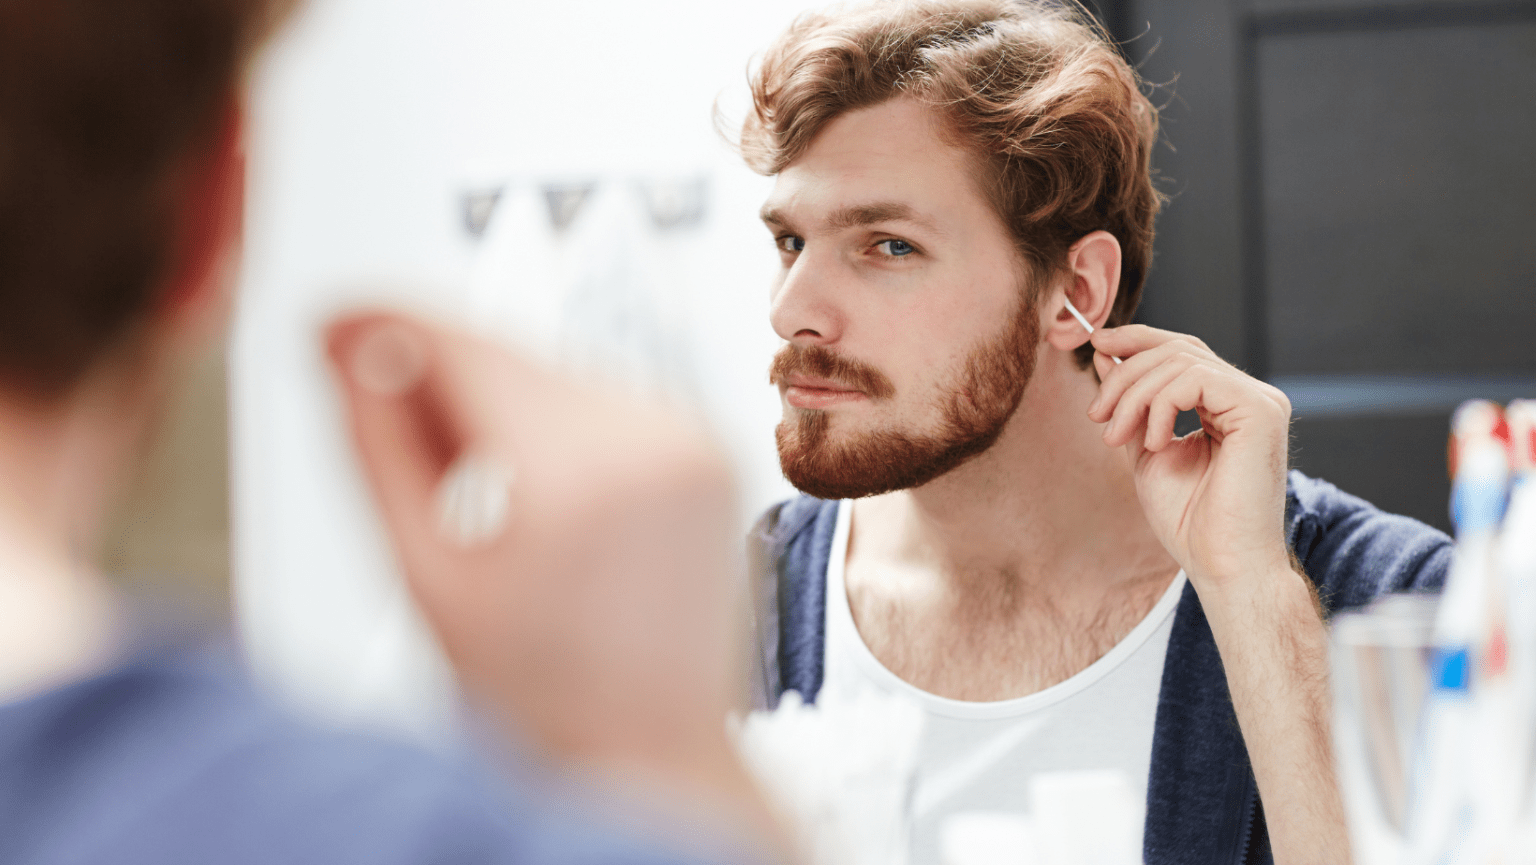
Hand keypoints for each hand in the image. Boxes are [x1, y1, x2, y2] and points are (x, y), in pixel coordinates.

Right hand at [325, 310, 751, 803]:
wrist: (651, 750)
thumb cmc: (548, 695)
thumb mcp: (426, 575)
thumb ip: (379, 446)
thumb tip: (351, 351)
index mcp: (579, 473)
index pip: (462, 347)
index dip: (383, 326)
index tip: (332, 325)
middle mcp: (654, 439)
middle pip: (509, 354)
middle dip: (436, 373)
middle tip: (383, 423)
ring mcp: (693, 441)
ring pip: (555, 373)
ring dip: (497, 399)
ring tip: (472, 491)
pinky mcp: (711, 449)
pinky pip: (607, 401)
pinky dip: (554, 424)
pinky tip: (534, 491)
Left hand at [1084, 325, 1293, 596]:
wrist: (1221, 564)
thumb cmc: (1189, 520)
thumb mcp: (1146, 448)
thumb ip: (1132, 403)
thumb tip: (1107, 354)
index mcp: (1228, 404)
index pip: (1183, 350)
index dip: (1138, 340)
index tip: (1096, 343)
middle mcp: (1251, 396)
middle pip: (1178, 349)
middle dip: (1125, 375)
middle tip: (1098, 416)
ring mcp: (1260, 401)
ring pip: (1181, 360)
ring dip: (1134, 396)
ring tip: (1117, 437)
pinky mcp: (1260, 411)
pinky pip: (1196, 379)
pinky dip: (1162, 405)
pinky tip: (1155, 443)